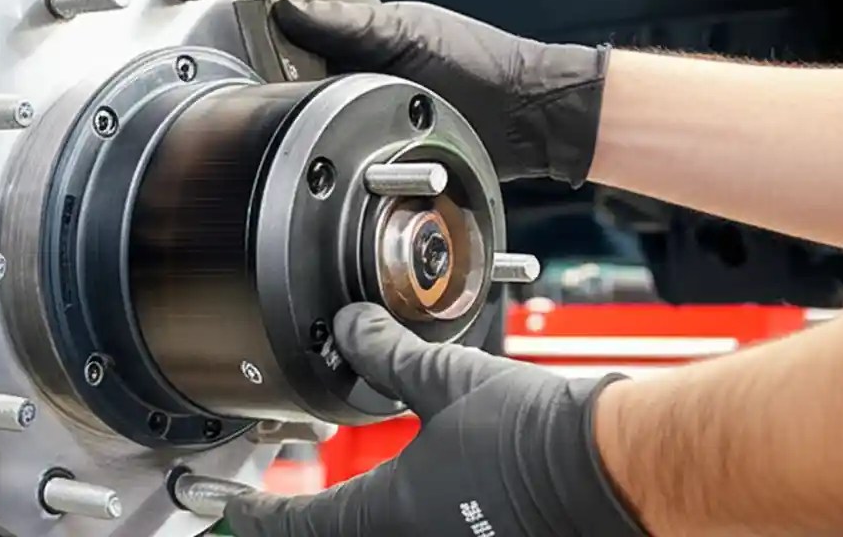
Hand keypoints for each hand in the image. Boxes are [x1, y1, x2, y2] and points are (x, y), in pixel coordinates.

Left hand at [224, 303, 644, 536]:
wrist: (613, 471)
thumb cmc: (535, 437)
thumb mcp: (445, 380)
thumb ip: (387, 354)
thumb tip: (352, 326)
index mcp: (386, 515)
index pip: (294, 523)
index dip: (252, 510)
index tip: (229, 500)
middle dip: (298, 526)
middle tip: (278, 506)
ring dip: (346, 525)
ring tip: (329, 503)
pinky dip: (397, 524)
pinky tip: (413, 501)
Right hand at [271, 0, 609, 185]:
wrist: (525, 120)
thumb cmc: (480, 66)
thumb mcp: (407, 33)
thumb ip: (347, 23)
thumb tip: (285, 9)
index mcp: (363, 40)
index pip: (299, 40)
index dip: (270, 46)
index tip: (245, 52)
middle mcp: (361, 79)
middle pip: (299, 84)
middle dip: (282, 90)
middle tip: (262, 96)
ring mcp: (369, 118)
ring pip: (315, 123)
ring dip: (303, 126)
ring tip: (286, 125)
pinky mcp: (379, 157)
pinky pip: (344, 156)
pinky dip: (332, 153)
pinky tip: (319, 152)